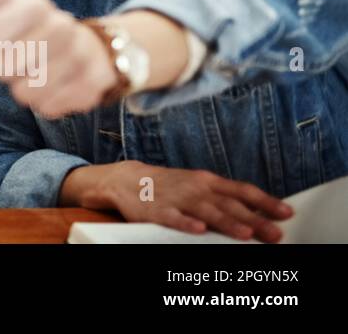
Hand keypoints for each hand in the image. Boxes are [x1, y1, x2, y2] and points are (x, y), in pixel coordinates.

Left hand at [0, 0, 116, 117]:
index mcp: (36, 4)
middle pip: (6, 69)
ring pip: (28, 91)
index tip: (5, 40)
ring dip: (27, 89)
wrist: (94, 48)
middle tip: (24, 59)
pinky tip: (59, 85)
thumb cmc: (37, 25)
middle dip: (9, 71)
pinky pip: (50, 107)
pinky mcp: (95, 84)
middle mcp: (63, 25)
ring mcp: (82, 55)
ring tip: (41, 71)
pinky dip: (48, 102)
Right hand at [71, 161, 292, 242]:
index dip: (265, 201)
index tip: (287, 213)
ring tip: (245, 235)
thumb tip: (260, 211)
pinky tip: (198, 230)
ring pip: (205, 211)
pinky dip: (185, 223)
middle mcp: (196, 188)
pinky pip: (173, 217)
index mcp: (208, 181)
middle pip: (229, 204)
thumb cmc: (169, 186)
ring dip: (227, 222)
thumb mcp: (198, 185)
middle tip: (276, 234)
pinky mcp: (156, 210)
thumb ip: (225, 197)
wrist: (127, 179)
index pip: (242, 190)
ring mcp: (177, 198)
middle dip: (254, 220)